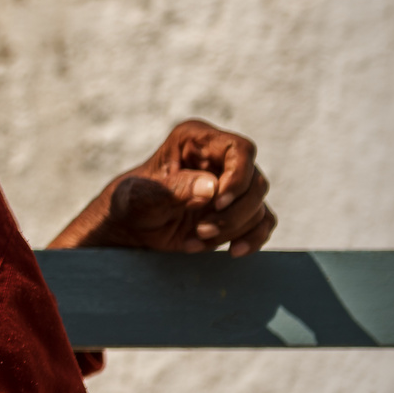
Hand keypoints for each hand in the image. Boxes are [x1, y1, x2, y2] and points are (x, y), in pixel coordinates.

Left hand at [49, 119, 275, 257]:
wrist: (131, 227)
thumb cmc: (131, 203)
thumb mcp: (144, 196)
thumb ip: (175, 189)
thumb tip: (211, 187)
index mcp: (196, 140)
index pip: (240, 150)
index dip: (238, 178)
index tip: (217, 203)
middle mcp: (219, 158)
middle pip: (255, 181)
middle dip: (231, 213)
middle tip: (200, 230)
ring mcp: (231, 184)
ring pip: (258, 205)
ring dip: (232, 229)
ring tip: (196, 239)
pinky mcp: (237, 209)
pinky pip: (262, 222)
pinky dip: (251, 239)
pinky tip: (232, 252)